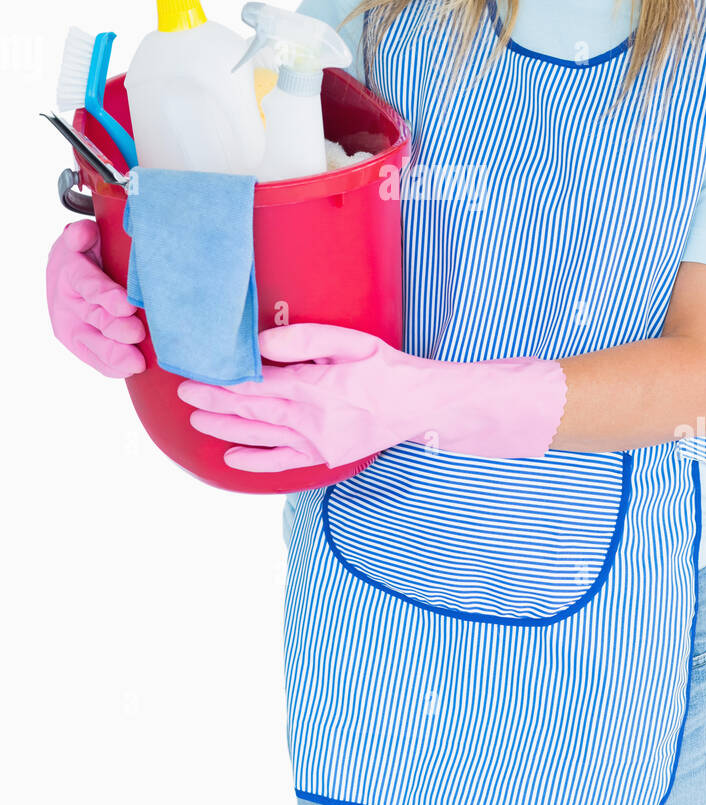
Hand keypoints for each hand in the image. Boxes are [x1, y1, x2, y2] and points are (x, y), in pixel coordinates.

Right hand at [46, 220, 145, 378]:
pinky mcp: (78, 343)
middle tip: (137, 333)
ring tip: (135, 363)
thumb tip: (83, 235)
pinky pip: (93, 358)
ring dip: (113, 353)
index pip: (89, 285)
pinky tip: (127, 370)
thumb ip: (81, 235)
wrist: (67, 270)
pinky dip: (110, 366)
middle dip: (116, 328)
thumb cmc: (85, 252)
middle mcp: (68, 304)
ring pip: (92, 342)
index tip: (127, 305)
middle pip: (94, 318)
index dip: (107, 296)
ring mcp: (72, 326)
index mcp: (70, 273)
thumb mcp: (82, 237)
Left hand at [176, 322, 567, 472]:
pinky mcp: (324, 457)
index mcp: (312, 388)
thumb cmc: (388, 369)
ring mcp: (315, 443)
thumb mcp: (350, 342)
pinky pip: (282, 463)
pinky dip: (255, 462)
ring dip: (225, 429)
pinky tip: (231, 460)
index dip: (220, 381)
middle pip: (250, 411)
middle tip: (185, 393)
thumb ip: (302, 341)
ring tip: (197, 422)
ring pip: (259, 436)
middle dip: (214, 402)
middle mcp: (308, 420)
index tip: (194, 373)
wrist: (421, 407)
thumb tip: (260, 346)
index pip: (254, 385)